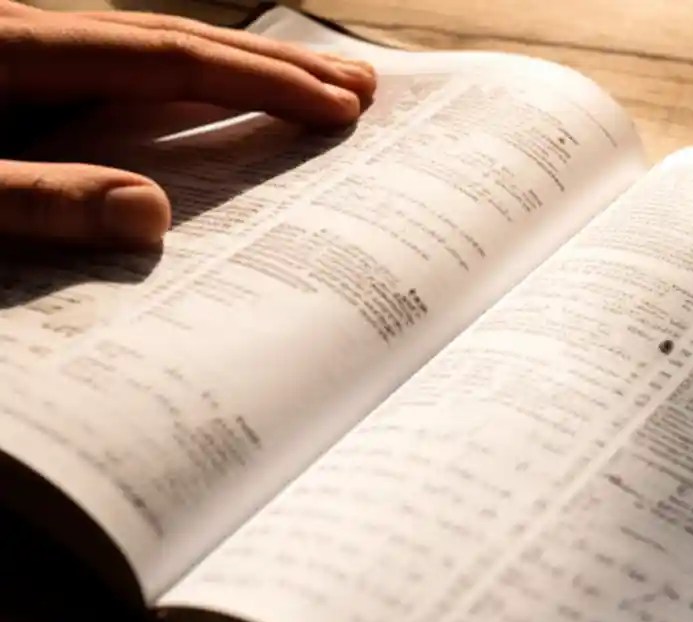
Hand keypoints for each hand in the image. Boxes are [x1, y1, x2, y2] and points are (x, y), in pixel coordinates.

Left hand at [0, 1, 376, 246]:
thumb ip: (37, 201)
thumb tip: (153, 216)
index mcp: (13, 52)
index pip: (169, 60)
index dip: (259, 83)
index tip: (337, 108)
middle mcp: (26, 38)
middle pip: (175, 38)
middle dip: (272, 64)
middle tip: (359, 86)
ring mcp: (15, 52)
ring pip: (148, 45)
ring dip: (232, 66)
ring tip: (306, 85)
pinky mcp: (3, 75)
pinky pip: (114, 67)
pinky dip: (179, 81)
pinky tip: (204, 101)